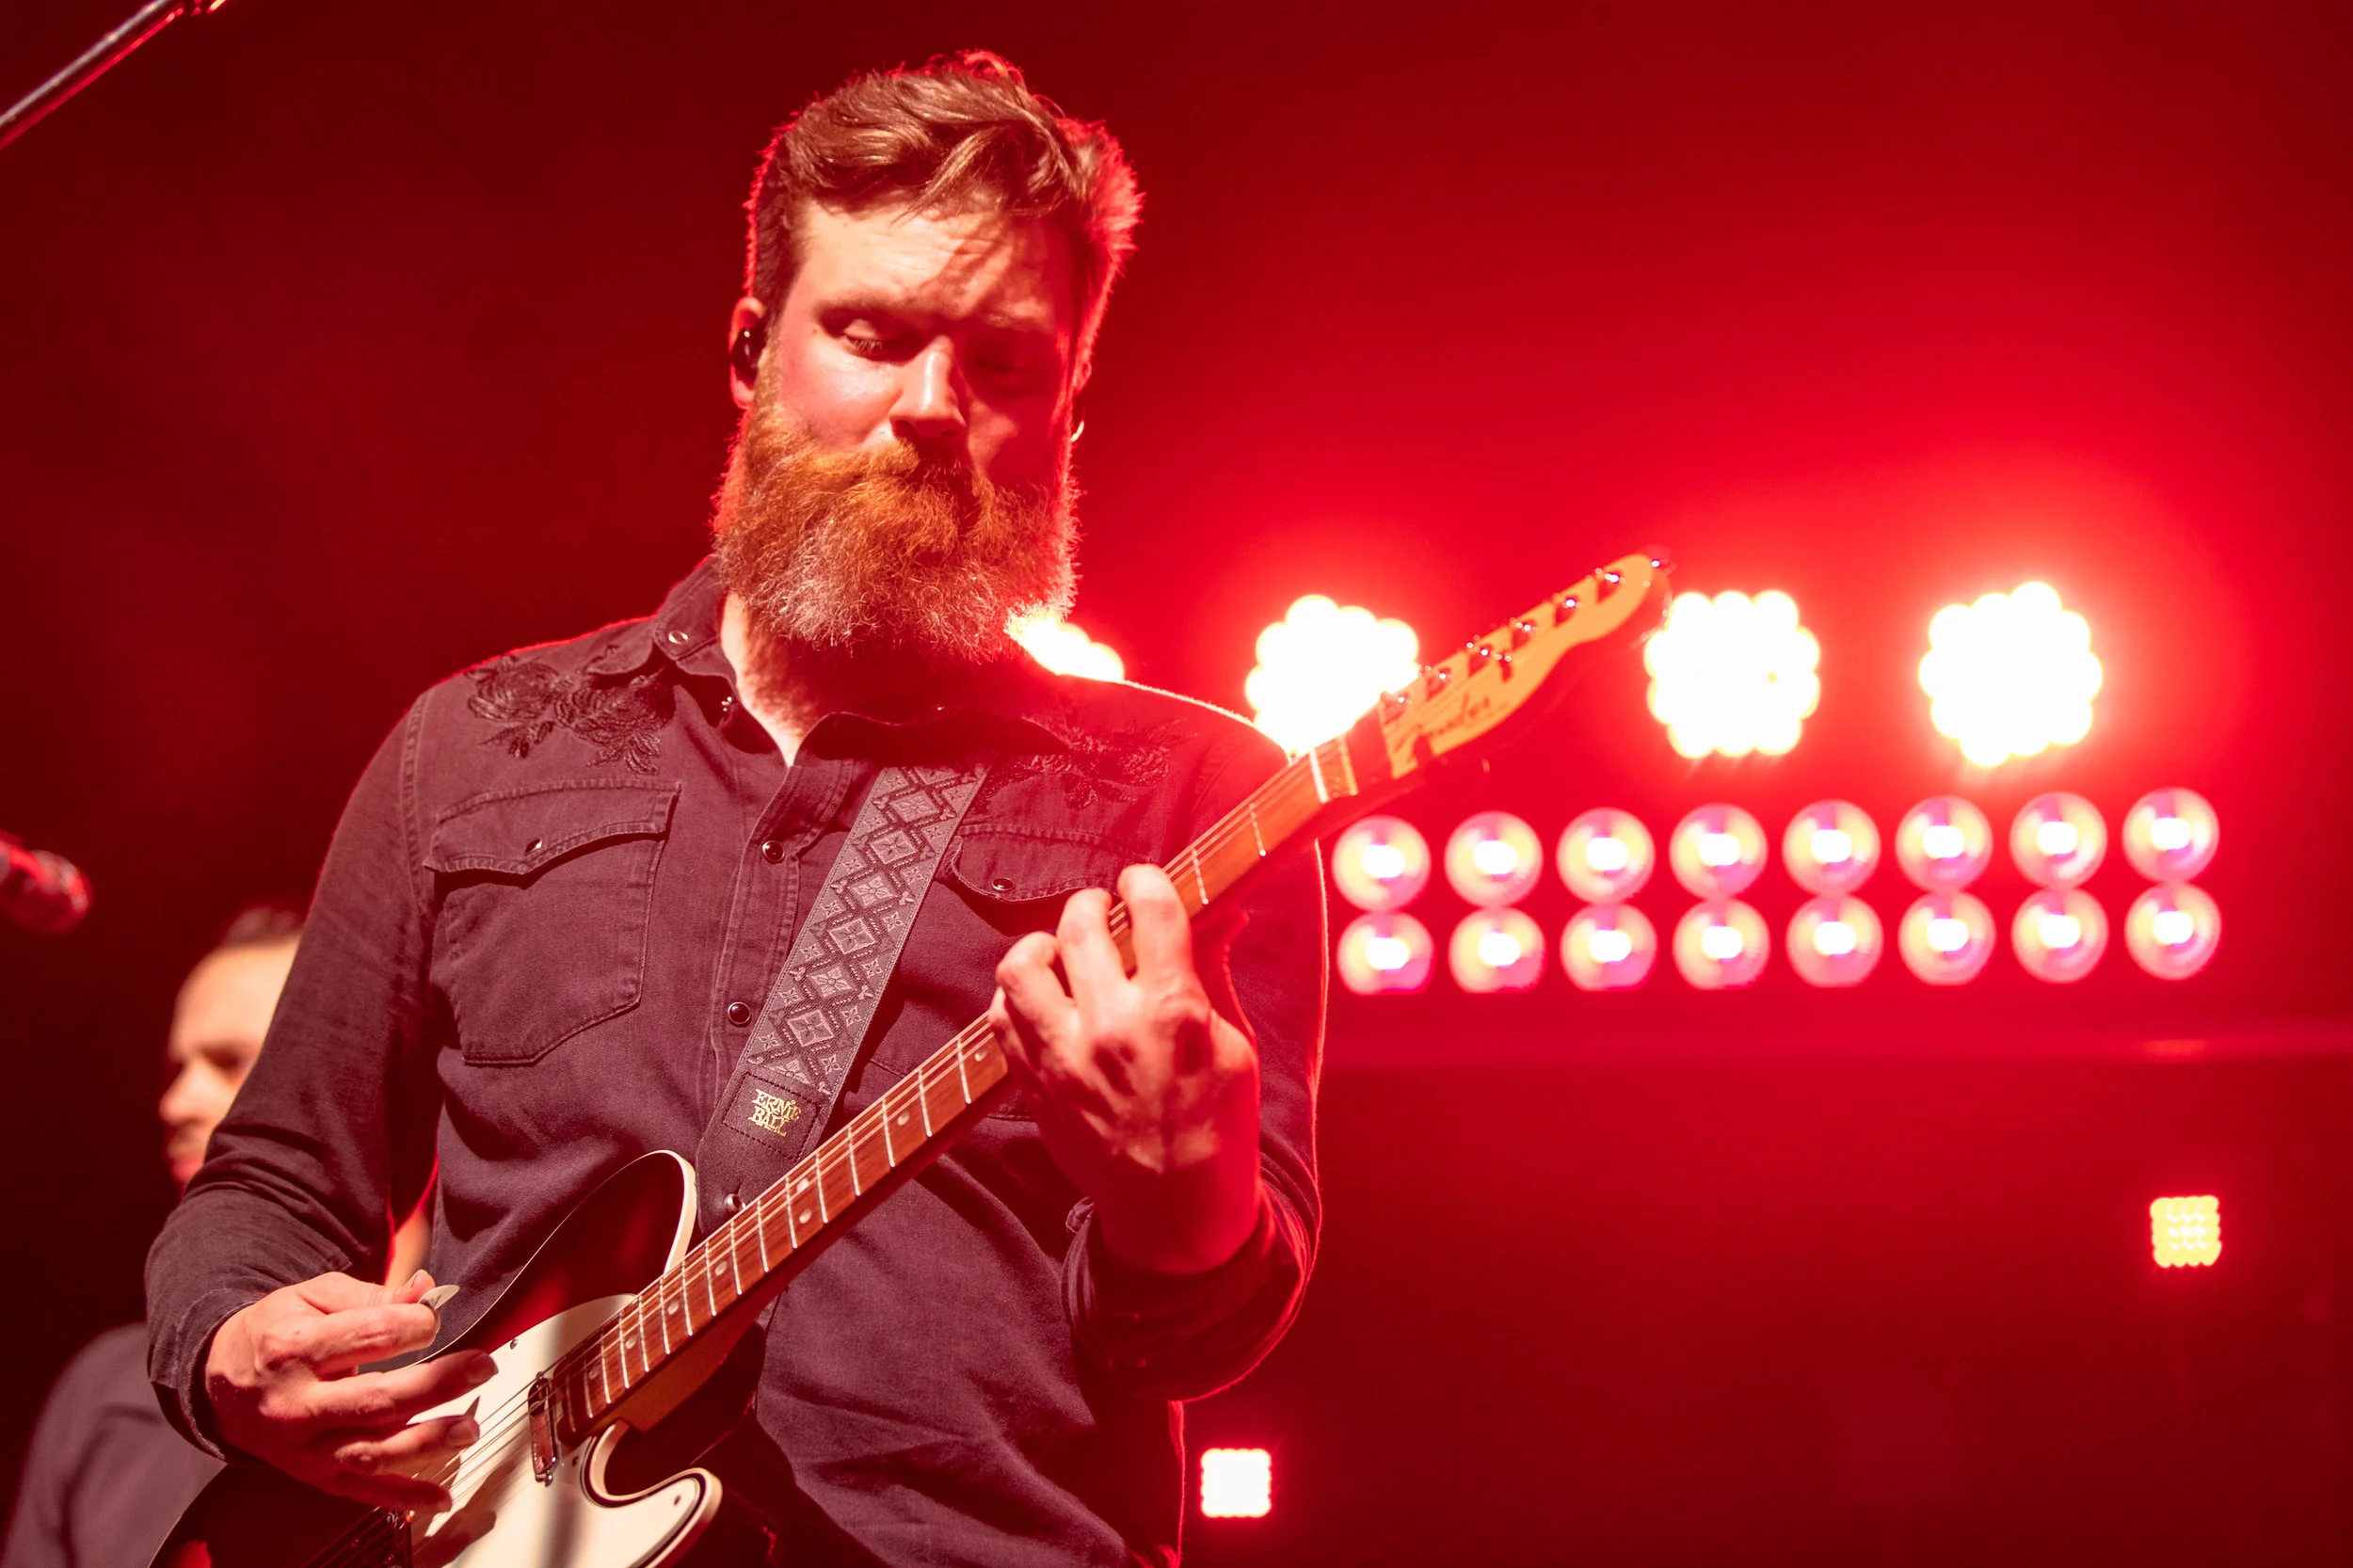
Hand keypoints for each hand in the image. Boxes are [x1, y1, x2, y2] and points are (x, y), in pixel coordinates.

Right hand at [203, 1270, 495, 1512]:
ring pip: (370, 1451)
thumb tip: (425, 1291)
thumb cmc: (276, 1332)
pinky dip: (403, 1497)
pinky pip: (360, 1491)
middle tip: (481, 1367)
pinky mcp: (311, 1473)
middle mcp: (296, 1403)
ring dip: (426, 1443)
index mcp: (294, 1348)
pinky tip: (440, 1496)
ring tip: (469, 1428)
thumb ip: (371, 1296)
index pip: (369, 1337)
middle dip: (436, 1384)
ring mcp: (303, 1446)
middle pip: (375, 1398)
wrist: (220, 1380)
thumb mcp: (312, 1297)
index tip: (435, 1316)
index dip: (415, 1324)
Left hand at [990, 865, 1263, 1274]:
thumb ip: (1214, 977)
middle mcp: (1112, 1027)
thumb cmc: (1217, 1127)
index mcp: (1174, 1011)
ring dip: (1039, 944)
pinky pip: (1000, 1020)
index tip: (1140, 880)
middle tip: (1102, 911)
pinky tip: (1037, 995)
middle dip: (1091, 904)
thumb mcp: (1236, 1048)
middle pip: (1079, 925)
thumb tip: (1225, 917)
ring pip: (1021, 968)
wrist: (1177, 1209)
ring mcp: (1065, 1059)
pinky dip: (1013, 996)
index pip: (1150, 908)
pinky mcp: (1036, 1086)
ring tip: (1056, 949)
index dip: (1143, 879)